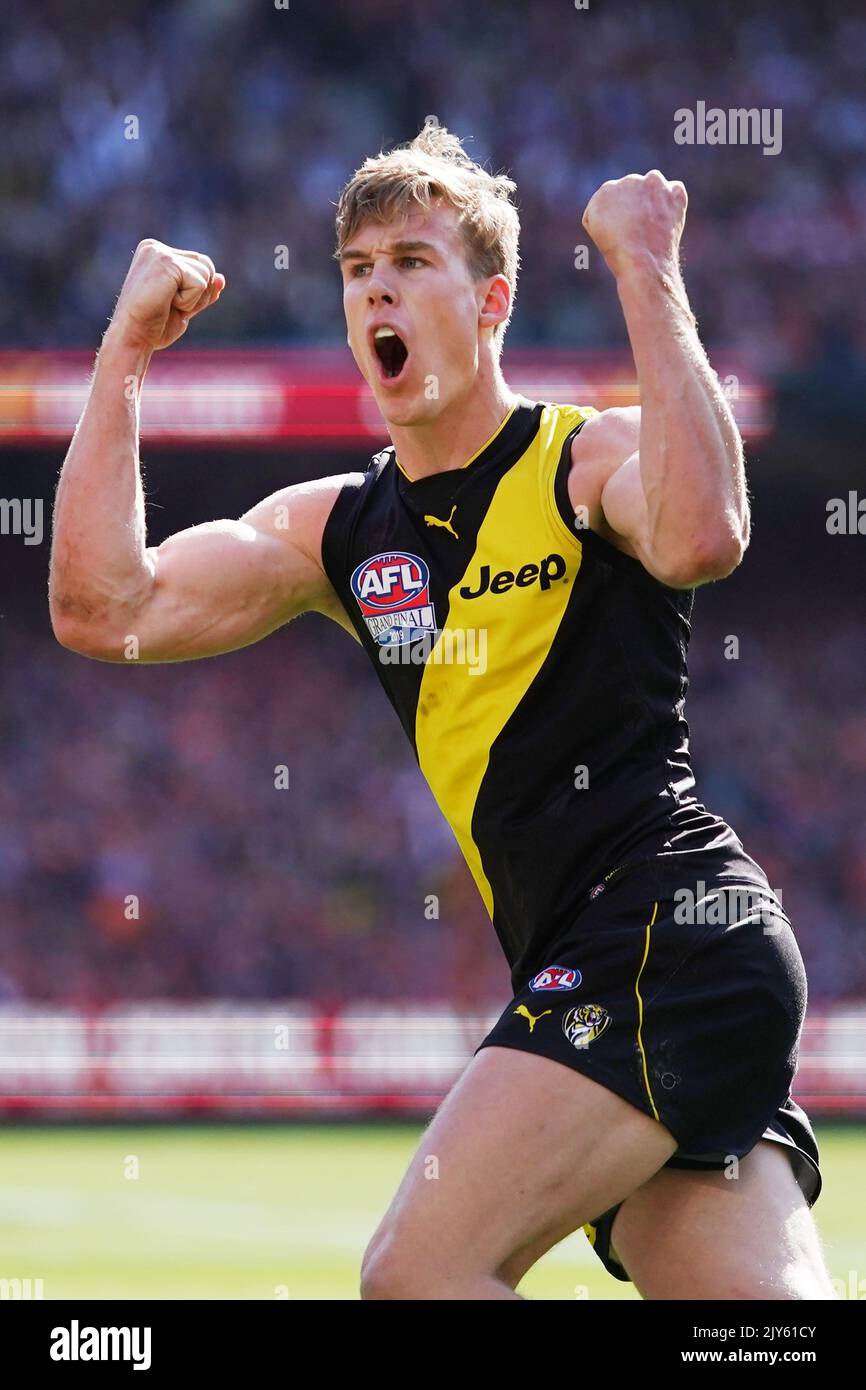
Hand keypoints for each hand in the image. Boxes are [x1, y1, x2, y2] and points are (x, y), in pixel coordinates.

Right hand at [108, 239, 225, 351]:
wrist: (133, 337)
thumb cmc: (154, 325)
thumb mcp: (184, 305)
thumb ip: (202, 290)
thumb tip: (221, 279)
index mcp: (156, 253)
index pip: (199, 264)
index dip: (195, 292)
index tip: (168, 303)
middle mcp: (155, 247)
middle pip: (206, 265)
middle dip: (198, 294)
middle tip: (170, 305)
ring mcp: (159, 253)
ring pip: (206, 273)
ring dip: (193, 298)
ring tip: (167, 303)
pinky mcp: (166, 262)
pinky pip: (200, 283)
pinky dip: (189, 301)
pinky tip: (166, 303)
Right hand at [582, 171, 686, 279]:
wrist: (642, 260)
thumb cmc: (617, 251)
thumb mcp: (596, 230)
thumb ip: (602, 210)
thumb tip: (615, 205)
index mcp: (606, 189)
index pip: (614, 196)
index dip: (619, 212)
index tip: (623, 227)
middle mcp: (629, 180)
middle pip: (634, 189)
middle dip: (637, 203)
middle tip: (639, 228)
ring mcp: (653, 183)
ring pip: (654, 184)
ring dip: (654, 197)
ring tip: (653, 222)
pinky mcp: (674, 192)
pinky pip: (676, 191)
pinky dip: (673, 202)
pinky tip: (667, 219)